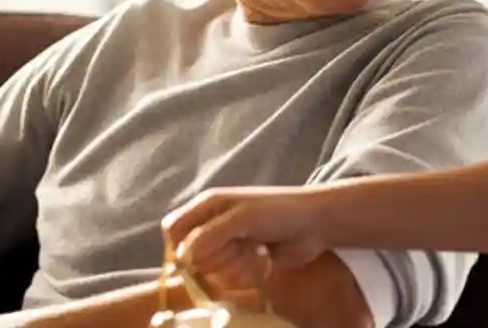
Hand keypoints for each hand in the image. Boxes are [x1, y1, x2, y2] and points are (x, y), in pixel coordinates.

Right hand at [162, 186, 328, 291]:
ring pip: (213, 272)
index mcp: (206, 207)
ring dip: (237, 266)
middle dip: (218, 256)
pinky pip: (232, 281)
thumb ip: (210, 235)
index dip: (179, 245)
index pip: (173, 229)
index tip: (196, 253)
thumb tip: (182, 257)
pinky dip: (249, 273)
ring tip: (257, 249)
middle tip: (239, 243)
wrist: (314, 224)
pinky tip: (265, 259)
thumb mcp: (242, 218)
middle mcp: (212, 228)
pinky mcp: (242, 265)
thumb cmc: (278, 210)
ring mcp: (228, 248)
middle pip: (192, 257)